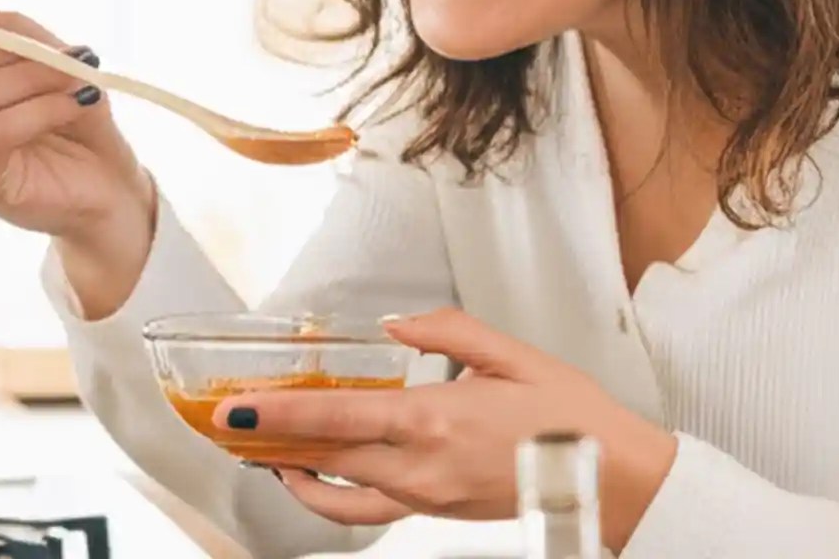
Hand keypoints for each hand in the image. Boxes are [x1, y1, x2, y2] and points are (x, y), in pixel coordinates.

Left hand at [214, 309, 678, 553]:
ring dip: (292, 472)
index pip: (335, 416)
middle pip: (324, 456)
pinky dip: (331, 496)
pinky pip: (368, 509)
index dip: (277, 415)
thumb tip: (397, 326)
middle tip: (228, 424)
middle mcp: (420, 465)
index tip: (235, 409)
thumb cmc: (568, 415)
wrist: (610, 479)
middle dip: (268, 442)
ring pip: (338, 492)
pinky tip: (316, 477)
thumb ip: (447, 332)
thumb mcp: (511, 354)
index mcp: (434, 418)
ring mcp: (426, 496)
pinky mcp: (436, 511)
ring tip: (261, 452)